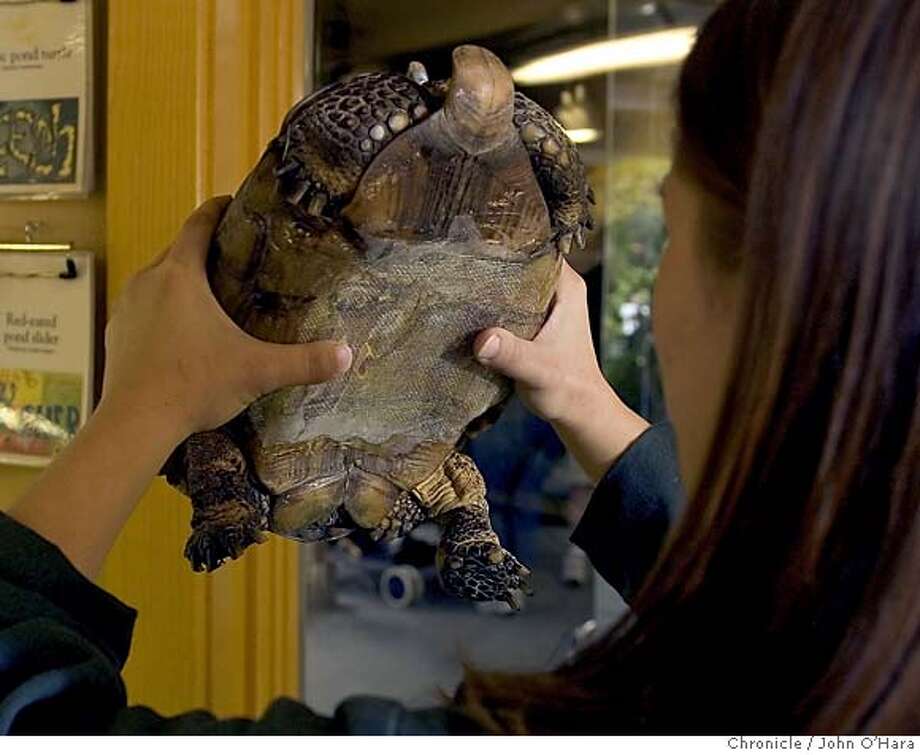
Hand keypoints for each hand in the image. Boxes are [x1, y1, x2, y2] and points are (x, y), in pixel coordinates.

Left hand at [100, 197, 351, 444]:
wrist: (134, 423)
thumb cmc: (193, 386)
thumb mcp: (257, 371)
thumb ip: (304, 362)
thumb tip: (347, 355)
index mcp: (180, 275)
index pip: (198, 224)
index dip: (217, 209)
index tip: (233, 204)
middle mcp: (147, 281)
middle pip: (177, 250)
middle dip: (203, 249)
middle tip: (235, 258)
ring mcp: (126, 308)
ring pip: (156, 280)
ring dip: (179, 281)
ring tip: (208, 296)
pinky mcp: (115, 334)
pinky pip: (142, 309)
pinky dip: (160, 311)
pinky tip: (178, 333)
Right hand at [474, 263, 647, 480]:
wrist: (579, 413)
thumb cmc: (567, 389)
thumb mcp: (537, 370)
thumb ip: (512, 354)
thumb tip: (481, 340)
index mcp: (566, 286)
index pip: (533, 247)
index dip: (504, 244)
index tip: (470, 245)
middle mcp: (555, 288)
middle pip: (516, 263)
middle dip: (487, 266)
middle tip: (453, 267)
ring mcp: (543, 305)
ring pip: (509, 284)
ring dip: (484, 288)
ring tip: (452, 285)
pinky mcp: (531, 322)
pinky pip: (505, 304)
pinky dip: (487, 308)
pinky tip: (463, 310)